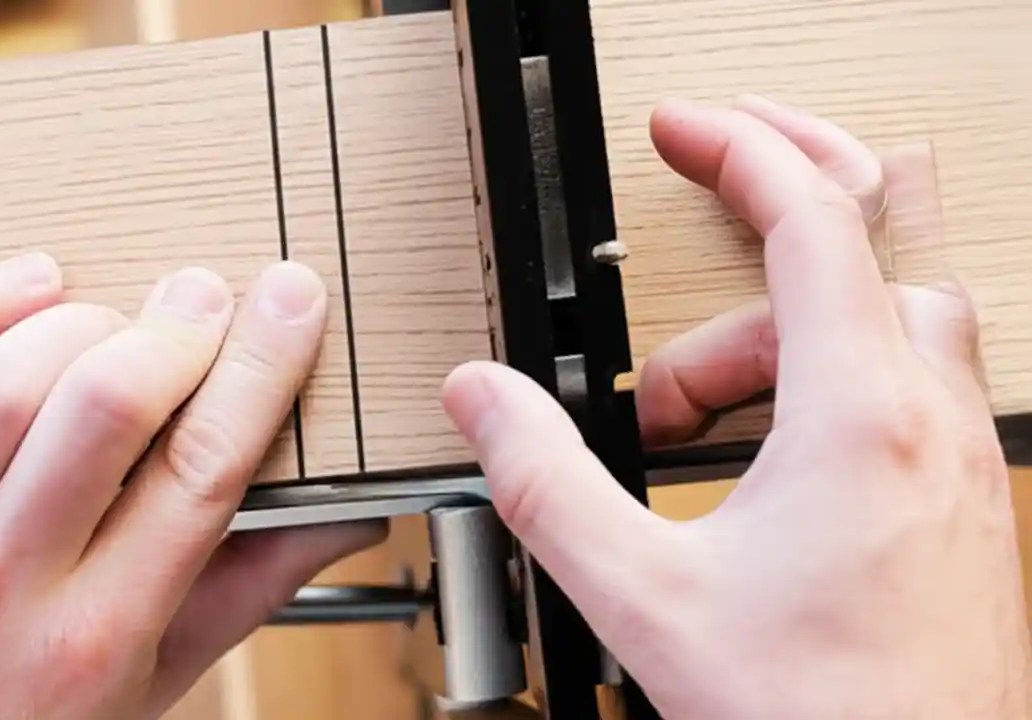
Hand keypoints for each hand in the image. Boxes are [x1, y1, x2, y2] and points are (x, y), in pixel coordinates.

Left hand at [0, 258, 382, 719]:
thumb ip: (250, 588)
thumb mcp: (156, 684)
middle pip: (102, 409)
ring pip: (5, 383)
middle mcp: (7, 582)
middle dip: (176, 329)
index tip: (292, 304)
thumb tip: (343, 515)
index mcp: (100, 632)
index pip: (200, 472)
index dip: (259, 372)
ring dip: (85, 321)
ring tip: (125, 322)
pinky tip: (31, 287)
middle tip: (210, 297)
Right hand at [444, 97, 1031, 718]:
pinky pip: (906, 383)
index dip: (739, 150)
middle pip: (863, 247)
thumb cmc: (815, 717)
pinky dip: (828, 376)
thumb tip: (482, 396)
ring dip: (786, 329)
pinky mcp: (961, 498)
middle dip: (771, 218)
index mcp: (856, 415)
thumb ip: (544, 479)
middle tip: (697, 228)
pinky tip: (763, 454)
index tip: (683, 126)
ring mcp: (957, 458)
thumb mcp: (640, 593)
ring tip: (689, 413)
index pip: (811, 219)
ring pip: (889, 317)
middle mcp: (927, 419)